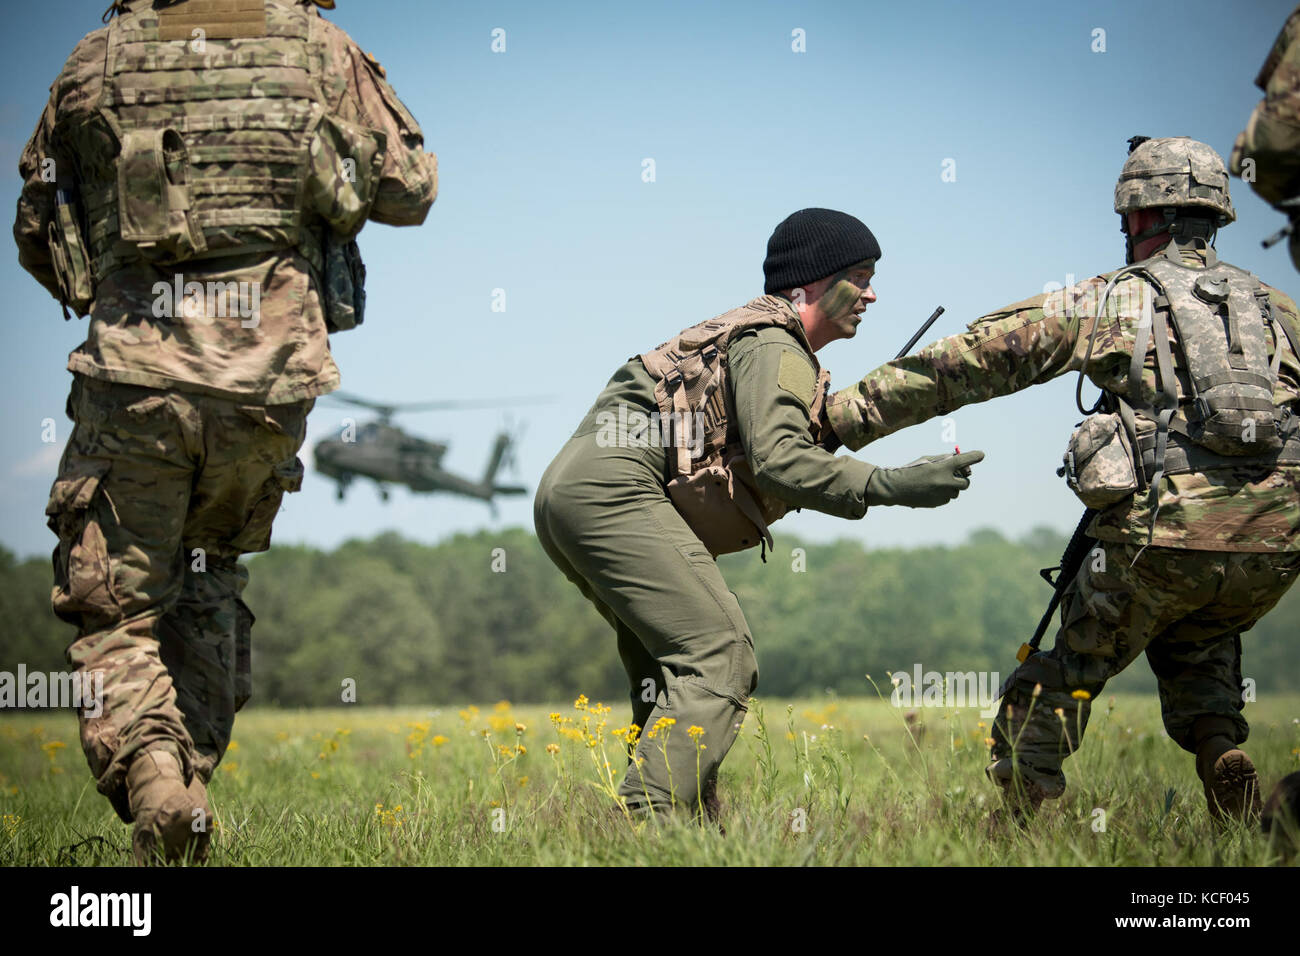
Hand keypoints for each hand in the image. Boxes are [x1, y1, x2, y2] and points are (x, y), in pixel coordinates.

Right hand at [866, 450, 984, 507]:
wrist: (896, 488)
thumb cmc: (911, 470)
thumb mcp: (927, 460)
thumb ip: (944, 460)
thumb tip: (959, 461)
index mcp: (942, 468)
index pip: (964, 460)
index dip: (974, 456)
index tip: (981, 455)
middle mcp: (945, 482)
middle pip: (965, 482)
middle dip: (963, 479)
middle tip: (958, 475)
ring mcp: (942, 494)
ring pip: (955, 492)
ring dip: (951, 487)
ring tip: (936, 483)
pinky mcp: (938, 503)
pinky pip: (946, 498)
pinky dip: (942, 494)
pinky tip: (929, 490)